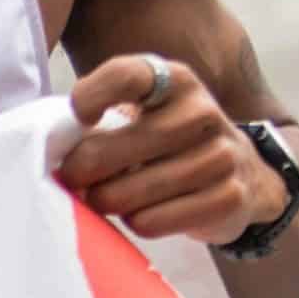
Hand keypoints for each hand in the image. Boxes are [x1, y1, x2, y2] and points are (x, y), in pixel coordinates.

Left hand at [60, 55, 287, 242]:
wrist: (244, 173)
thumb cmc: (170, 140)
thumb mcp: (146, 111)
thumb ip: (105, 115)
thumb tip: (54, 145)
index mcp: (175, 80)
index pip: (127, 75)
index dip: (92, 95)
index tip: (79, 116)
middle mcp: (202, 111)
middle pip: (120, 144)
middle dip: (83, 168)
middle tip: (71, 179)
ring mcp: (221, 155)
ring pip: (134, 192)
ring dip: (107, 201)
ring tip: (102, 199)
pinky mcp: (229, 197)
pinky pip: (155, 220)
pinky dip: (136, 222)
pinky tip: (137, 215)